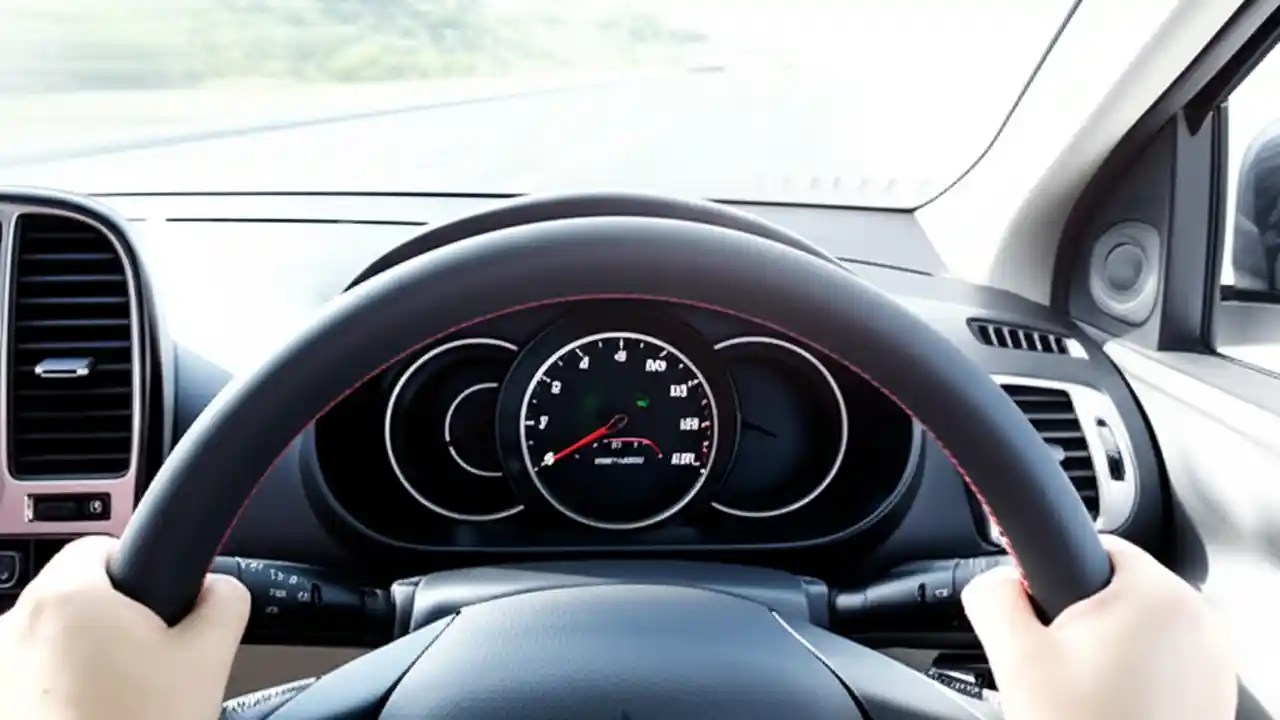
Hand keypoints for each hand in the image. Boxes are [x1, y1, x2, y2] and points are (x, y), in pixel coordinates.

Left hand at [0, 536, 248, 719]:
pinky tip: (88, 719)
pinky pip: (29, 680)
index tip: (158, 610)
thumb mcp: (209, 658)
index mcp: (68, 598)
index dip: (140, 574)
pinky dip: (56, 692)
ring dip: (81, 659)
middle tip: (146, 666)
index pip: (100, 546)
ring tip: (116, 704)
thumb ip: (224, 600)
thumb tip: (220, 589)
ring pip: (50, 642)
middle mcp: (14, 627)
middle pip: (73, 596)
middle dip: (110, 622)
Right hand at [963, 534, 1235, 719]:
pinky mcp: (1215, 690)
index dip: (1052, 577)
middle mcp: (1200, 618)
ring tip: (1088, 694)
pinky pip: (1164, 659)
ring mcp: (1215, 658)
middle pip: (1117, 587)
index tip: (1042, 620)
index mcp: (1156, 594)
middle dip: (1081, 619)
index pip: (1093, 543)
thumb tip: (990, 580)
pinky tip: (1113, 707)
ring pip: (1139, 625)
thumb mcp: (1018, 661)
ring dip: (1108, 647)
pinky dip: (1136, 673)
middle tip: (1061, 669)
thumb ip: (993, 598)